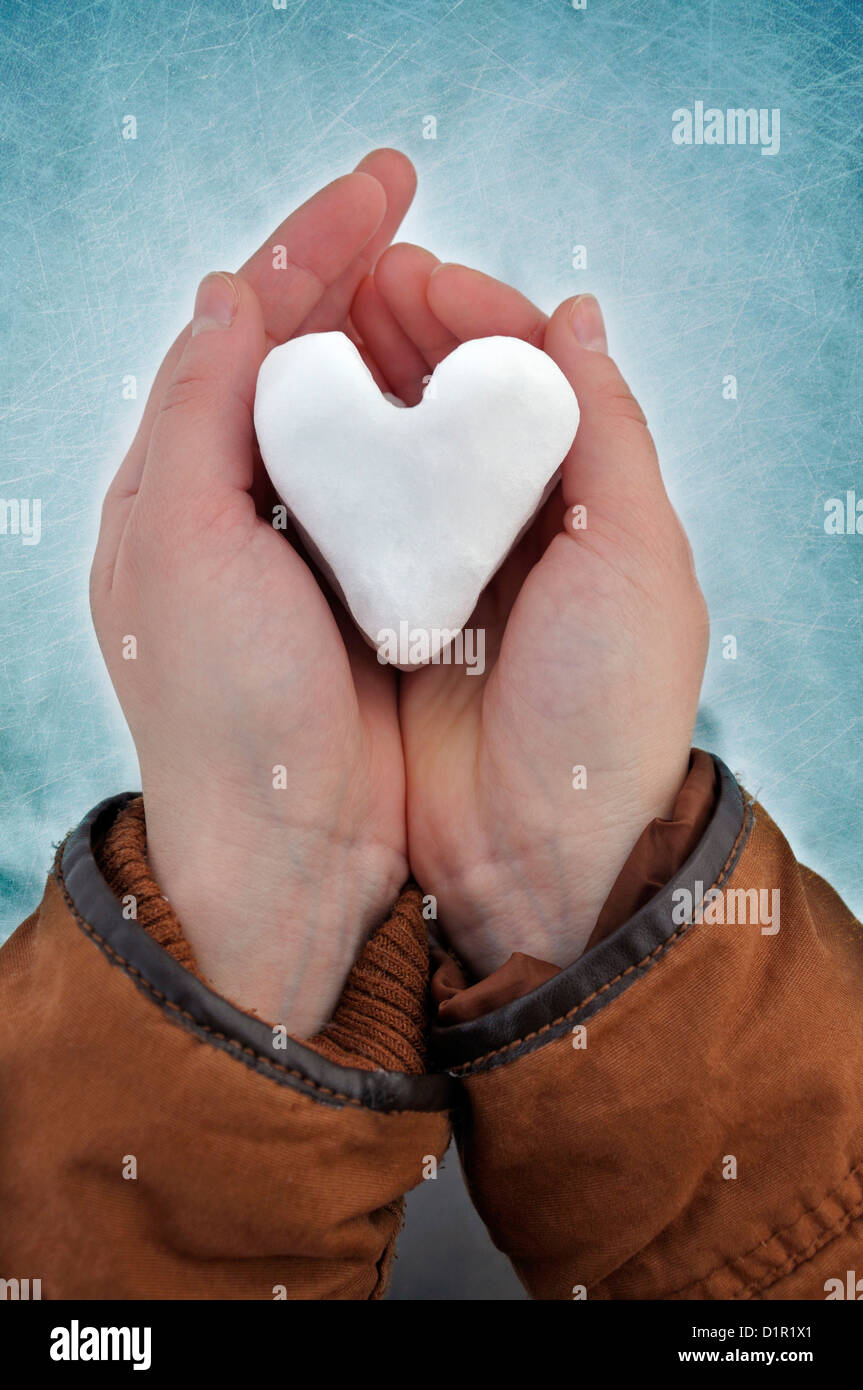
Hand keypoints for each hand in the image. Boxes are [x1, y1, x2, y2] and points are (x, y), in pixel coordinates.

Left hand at [91, 152, 416, 1033]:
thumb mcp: (178, 548)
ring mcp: (301, 547)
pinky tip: (464, 395)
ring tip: (450, 286)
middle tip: (418, 212)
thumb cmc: (223, 712)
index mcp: (176, 481)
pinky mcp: (363, 590)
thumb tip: (230, 290)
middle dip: (351, 272)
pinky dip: (428, 423)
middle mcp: (232, 503)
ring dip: (395, 339)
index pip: (240, 328)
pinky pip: (397, 478)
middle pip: (293, 352)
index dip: (307, 246)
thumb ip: (197, 410)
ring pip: (349, 407)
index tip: (385, 182)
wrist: (290, 850)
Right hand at [352, 247, 708, 975]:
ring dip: (368, 382)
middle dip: (411, 330)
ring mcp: (443, 572)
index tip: (418, 271)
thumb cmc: (603, 712)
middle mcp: (512, 531)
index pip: (529, 380)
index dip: (475, 316)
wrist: (531, 852)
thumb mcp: (636, 563)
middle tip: (360, 281)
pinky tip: (304, 422)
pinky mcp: (383, 612)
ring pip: (401, 448)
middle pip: (456, 403)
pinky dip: (335, 463)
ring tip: (327, 326)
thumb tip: (577, 314)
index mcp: (583, 508)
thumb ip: (609, 432)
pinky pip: (356, 519)